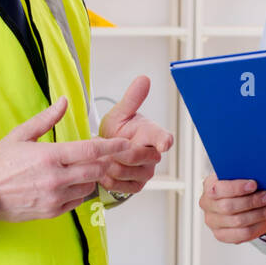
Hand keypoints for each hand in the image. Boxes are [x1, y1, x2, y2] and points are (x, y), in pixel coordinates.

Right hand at [0, 97, 133, 221]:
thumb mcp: (21, 134)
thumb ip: (47, 119)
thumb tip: (64, 101)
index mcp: (50, 155)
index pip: (90, 150)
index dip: (111, 146)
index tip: (124, 143)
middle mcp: (55, 178)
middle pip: (96, 170)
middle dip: (104, 162)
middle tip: (104, 156)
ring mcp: (54, 197)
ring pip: (88, 187)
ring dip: (90, 177)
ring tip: (80, 169)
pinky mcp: (51, 212)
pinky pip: (76, 202)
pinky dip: (78, 192)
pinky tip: (69, 184)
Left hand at [97, 76, 173, 196]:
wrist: (109, 150)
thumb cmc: (119, 129)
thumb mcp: (121, 112)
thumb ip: (132, 98)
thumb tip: (144, 78)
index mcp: (153, 134)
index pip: (163, 138)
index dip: (163, 141)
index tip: (164, 143)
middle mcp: (153, 155)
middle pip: (133, 156)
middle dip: (112, 149)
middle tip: (101, 141)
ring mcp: (146, 172)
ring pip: (122, 171)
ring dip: (106, 162)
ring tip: (101, 153)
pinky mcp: (136, 186)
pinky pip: (118, 185)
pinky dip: (105, 177)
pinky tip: (103, 168)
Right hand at [199, 173, 265, 243]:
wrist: (242, 204)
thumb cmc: (241, 188)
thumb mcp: (240, 178)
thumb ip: (245, 175)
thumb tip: (262, 175)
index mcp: (209, 186)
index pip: (218, 189)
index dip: (236, 187)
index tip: (254, 184)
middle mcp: (207, 204)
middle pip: (228, 207)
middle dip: (252, 201)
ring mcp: (212, 221)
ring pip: (238, 221)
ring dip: (260, 214)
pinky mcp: (221, 235)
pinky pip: (242, 234)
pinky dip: (259, 225)